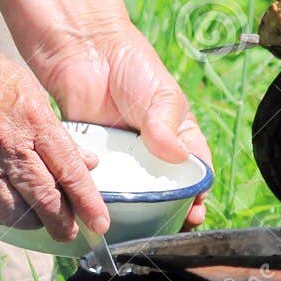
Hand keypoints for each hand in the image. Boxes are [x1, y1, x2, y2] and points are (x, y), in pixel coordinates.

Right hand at [0, 32, 108, 242]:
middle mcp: (8, 147)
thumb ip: (59, 134)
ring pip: (13, 213)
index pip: (69, 171)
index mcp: (34, 122)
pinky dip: (3, 217)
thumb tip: (87, 163)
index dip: (88, 203)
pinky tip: (11, 212)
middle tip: (70, 234)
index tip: (100, 224)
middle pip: (44, 199)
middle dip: (62, 223)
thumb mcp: (32, 93)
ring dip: (32, 223)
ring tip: (40, 220)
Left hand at [29, 26, 211, 228]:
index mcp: (177, 137)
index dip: (197, 195)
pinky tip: (103, 213)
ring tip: (138, 231)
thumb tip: (176, 155)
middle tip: (168, 229)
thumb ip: (167, 125)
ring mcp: (121, 159)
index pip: (194, 173)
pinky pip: (99, 184)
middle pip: (164, 192)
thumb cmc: (131, 65)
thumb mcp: (162, 94)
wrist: (84, 49)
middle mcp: (151, 153)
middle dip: (169, 213)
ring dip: (136, 214)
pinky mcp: (92, 159)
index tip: (194, 212)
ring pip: (132, 195)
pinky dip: (102, 199)